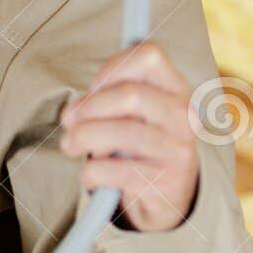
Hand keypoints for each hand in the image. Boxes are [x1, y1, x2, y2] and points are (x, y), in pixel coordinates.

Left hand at [58, 42, 199, 231]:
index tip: (92, 88)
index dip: (112, 68)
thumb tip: (72, 111)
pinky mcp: (167, 183)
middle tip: (69, 121)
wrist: (165, 196)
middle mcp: (184, 116)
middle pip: (132, 95)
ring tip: (70, 145)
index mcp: (174, 88)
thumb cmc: (137, 144)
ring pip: (124, 133)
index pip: (149, 56)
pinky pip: (119, 171)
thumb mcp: (129, 114)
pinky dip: (92, 171)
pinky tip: (89, 174)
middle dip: (90, 107)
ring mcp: (179, 150)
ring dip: (85, 137)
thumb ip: (106, 98)